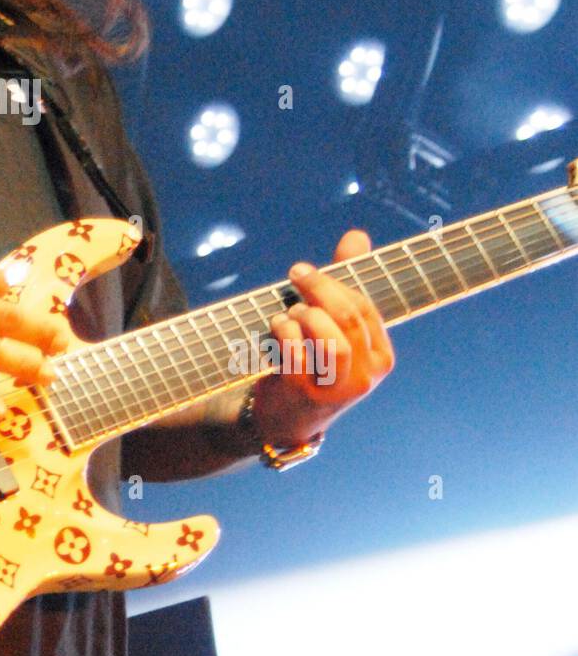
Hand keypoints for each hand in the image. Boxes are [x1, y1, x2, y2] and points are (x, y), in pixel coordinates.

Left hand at [252, 228, 394, 446]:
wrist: (284, 419)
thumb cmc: (311, 362)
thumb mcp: (331, 325)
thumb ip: (344, 280)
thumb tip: (357, 235)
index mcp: (380, 357)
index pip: (364, 307)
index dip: (333, 283)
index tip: (303, 271)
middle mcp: (365, 376)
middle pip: (348, 317)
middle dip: (318, 288)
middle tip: (294, 274)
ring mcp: (337, 389)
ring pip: (329, 339)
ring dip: (302, 316)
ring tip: (287, 314)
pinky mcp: (306, 395)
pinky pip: (296, 352)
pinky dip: (282, 333)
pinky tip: (275, 329)